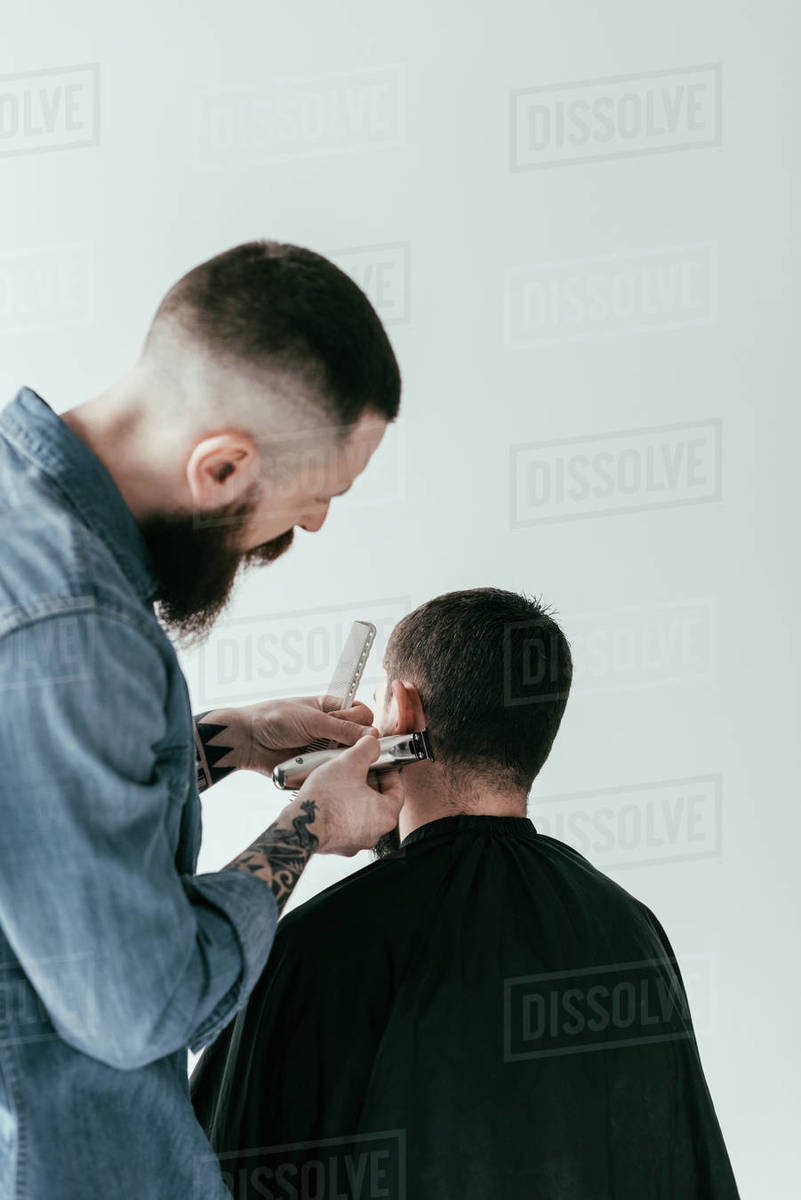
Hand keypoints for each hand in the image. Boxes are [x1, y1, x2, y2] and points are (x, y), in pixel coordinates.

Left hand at [208, 695, 377, 777]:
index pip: (362, 714)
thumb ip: (343, 729)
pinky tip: (325, 773)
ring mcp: (323, 749)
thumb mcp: (312, 720)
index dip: (363, 723)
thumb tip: (373, 735)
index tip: (361, 732)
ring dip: (340, 761)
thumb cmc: (274, 719)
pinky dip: (329, 773)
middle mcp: (330, 729)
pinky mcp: (315, 767)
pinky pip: (331, 772)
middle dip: (354, 745)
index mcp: (331, 708)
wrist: (247, 741)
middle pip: (358, 738)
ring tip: (329, 761)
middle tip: (344, 749)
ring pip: (347, 758)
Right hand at [294, 733, 403, 856]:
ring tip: (341, 781)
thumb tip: (373, 743)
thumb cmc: (327, 799)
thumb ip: (367, 748)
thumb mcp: (350, 762)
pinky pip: (345, 824)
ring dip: (354, 797)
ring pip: (361, 813)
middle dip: (370, 782)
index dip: (389, 771)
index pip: (397, 789)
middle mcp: (375, 833)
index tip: (380, 763)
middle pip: (379, 801)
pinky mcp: (338, 845)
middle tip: (358, 769)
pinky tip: (329, 798)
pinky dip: (341, 811)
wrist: (299, 826)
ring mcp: (355, 842)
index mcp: (386, 815)